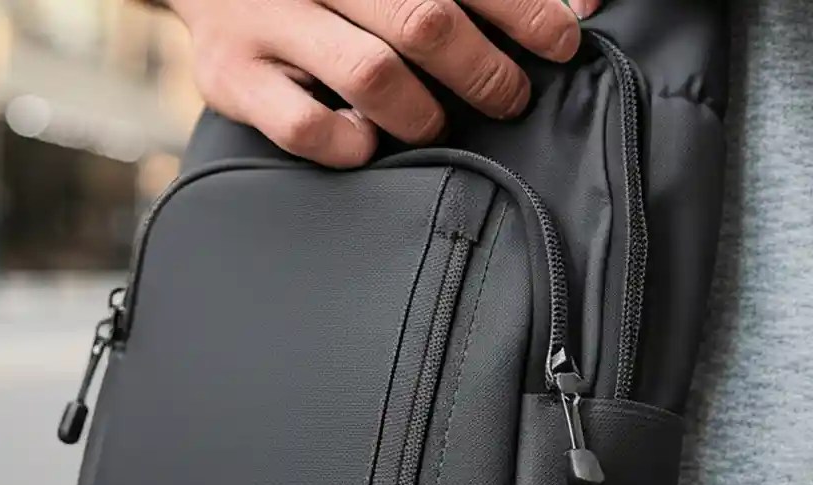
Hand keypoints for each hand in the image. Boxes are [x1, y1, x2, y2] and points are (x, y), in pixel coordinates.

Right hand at [167, 0, 599, 167]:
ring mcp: (271, 22)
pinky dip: (349, 143)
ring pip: (370, 73)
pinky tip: (366, 141)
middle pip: (424, 19)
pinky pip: (303, 126)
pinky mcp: (233, 77)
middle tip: (508, 97)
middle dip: (483, 68)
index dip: (525, 10)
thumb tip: (579, 6)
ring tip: (434, 125)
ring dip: (421, 112)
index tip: (561, 43)